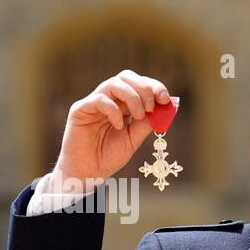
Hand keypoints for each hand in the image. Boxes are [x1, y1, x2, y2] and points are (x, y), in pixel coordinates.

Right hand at [49, 70, 171, 193]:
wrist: (88, 172)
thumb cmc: (109, 155)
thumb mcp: (134, 139)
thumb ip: (148, 123)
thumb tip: (169, 108)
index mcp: (122, 104)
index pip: (138, 84)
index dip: (153, 87)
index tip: (165, 99)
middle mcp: (108, 99)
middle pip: (126, 77)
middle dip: (144, 88)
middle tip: (152, 107)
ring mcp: (93, 103)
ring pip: (113, 84)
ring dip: (132, 98)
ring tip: (138, 116)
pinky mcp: (80, 109)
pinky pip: (99, 100)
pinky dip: (114, 110)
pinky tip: (119, 125)